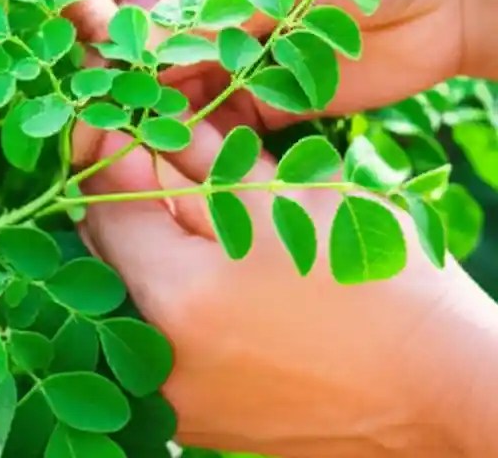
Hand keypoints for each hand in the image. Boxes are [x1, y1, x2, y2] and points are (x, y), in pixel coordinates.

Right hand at [70, 0, 497, 135]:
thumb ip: (201, 11)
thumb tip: (125, 61)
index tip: (96, 31)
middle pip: (115, 22)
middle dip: (109, 60)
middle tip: (109, 97)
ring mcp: (216, 37)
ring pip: (151, 78)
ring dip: (143, 107)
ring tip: (140, 137)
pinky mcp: (247, 91)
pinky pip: (198, 119)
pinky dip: (187, 140)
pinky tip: (185, 155)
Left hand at [78, 122, 497, 457]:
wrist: (445, 390)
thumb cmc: (380, 287)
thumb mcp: (290, 203)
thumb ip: (203, 166)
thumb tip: (146, 133)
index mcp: (177, 298)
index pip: (106, 207)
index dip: (116, 157)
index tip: (134, 127)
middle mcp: (159, 360)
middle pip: (107, 256)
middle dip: (125, 201)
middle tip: (159, 162)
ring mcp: (176, 401)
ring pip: (128, 300)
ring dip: (143, 251)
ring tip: (191, 215)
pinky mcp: (199, 423)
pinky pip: (157, 344)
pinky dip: (168, 302)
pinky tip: (209, 273)